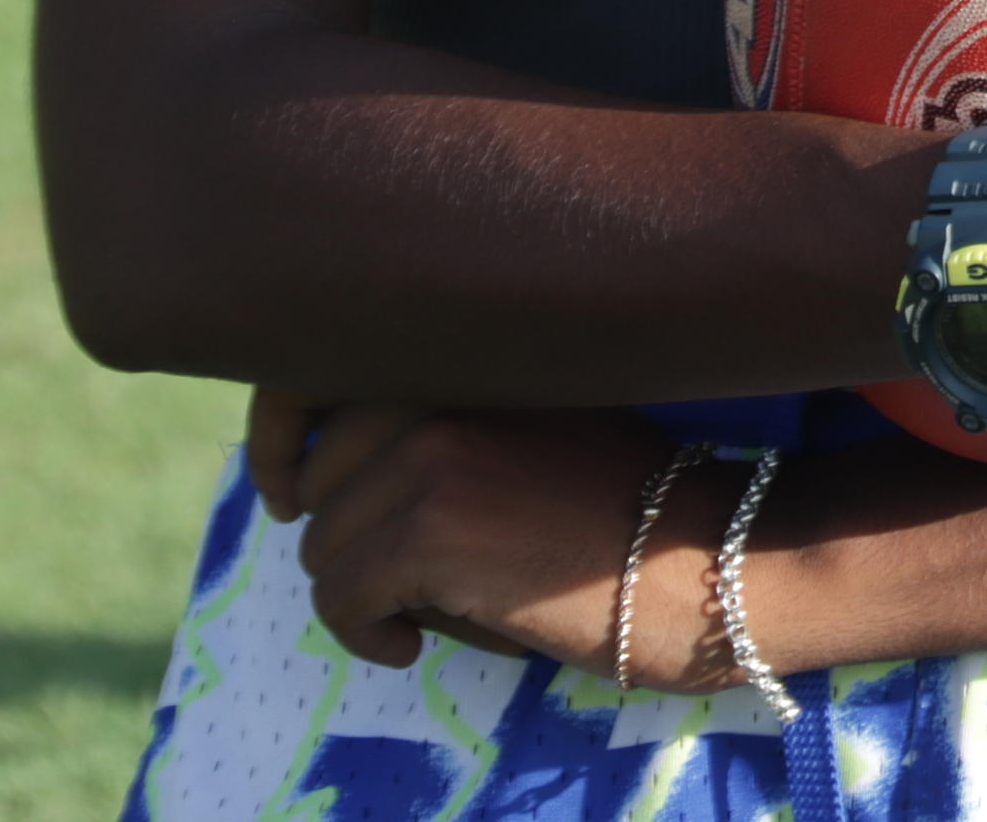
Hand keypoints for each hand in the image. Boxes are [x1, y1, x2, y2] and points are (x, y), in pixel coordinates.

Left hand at [274, 402, 708, 676]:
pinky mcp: (429, 527)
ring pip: (322, 542)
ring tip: (426, 606)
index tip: (286, 489)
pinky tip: (410, 643)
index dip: (278, 436)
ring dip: (362, 587)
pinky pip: (339, 597)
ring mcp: (429, 448)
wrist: (708, 556)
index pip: (306, 369)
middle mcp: (431, 377)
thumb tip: (308, 466)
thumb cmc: (622, 500)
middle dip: (344, 531)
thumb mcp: (523, 419)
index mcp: (452, 343)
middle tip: (395, 572)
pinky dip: (364, 632)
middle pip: (313, 474)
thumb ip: (429, 412)